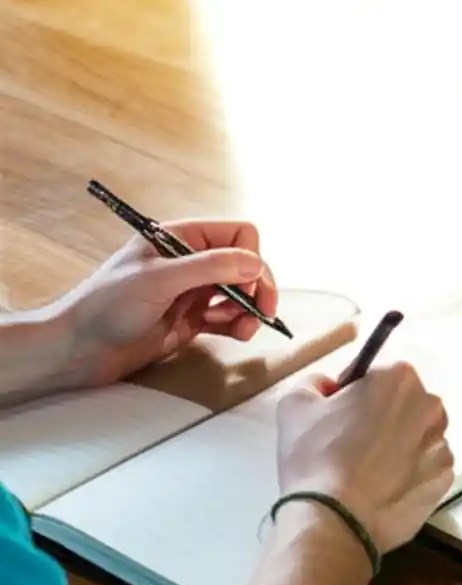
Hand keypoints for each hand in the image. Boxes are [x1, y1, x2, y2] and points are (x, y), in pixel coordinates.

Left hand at [58, 220, 277, 386]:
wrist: (77, 349)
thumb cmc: (106, 307)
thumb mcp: (159, 280)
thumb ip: (209, 267)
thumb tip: (255, 263)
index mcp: (180, 238)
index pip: (238, 234)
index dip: (250, 259)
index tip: (249, 287)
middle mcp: (190, 261)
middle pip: (245, 265)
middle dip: (258, 288)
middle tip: (262, 313)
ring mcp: (191, 291)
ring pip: (241, 293)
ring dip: (251, 310)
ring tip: (245, 330)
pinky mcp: (190, 319)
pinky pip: (228, 317)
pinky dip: (239, 325)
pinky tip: (236, 334)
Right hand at [275, 362, 453, 553]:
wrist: (335, 520)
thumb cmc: (315, 455)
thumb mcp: (295, 405)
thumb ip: (315, 383)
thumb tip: (327, 387)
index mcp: (399, 379)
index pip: (378, 377)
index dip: (356, 395)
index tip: (339, 417)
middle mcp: (430, 407)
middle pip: (404, 406)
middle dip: (383, 418)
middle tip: (352, 445)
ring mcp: (442, 446)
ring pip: (418, 438)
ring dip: (399, 447)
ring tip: (368, 472)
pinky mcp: (444, 480)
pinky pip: (426, 470)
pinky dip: (410, 476)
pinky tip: (384, 490)